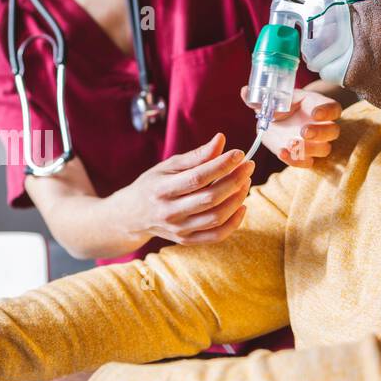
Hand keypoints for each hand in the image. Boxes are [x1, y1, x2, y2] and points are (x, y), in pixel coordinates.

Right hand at [113, 133, 254, 246]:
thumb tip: (221, 140)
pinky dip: (234, 221)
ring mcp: (179, 229)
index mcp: (162, 190)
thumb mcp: (168, 166)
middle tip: (248, 166)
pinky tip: (241, 205)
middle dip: (235, 180)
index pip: (197, 177)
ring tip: (245, 181)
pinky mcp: (187, 240)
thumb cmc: (152, 185)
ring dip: (237, 198)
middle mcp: (170, 212)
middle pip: (210, 198)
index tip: (239, 153)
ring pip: (216, 217)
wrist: (132, 216)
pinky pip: (217, 235)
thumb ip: (196, 156)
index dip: (221, 165)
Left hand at [241, 87, 341, 167]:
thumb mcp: (272, 101)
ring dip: (309, 149)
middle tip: (303, 132)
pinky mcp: (306, 156)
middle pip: (332, 131)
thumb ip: (260, 98)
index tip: (315, 113)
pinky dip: (296, 160)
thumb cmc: (279, 108)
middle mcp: (321, 125)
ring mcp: (316, 143)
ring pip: (324, 149)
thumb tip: (244, 91)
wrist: (275, 124)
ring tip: (290, 144)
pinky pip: (308, 162)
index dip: (327, 111)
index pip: (333, 108)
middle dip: (320, 132)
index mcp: (317, 106)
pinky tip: (282, 153)